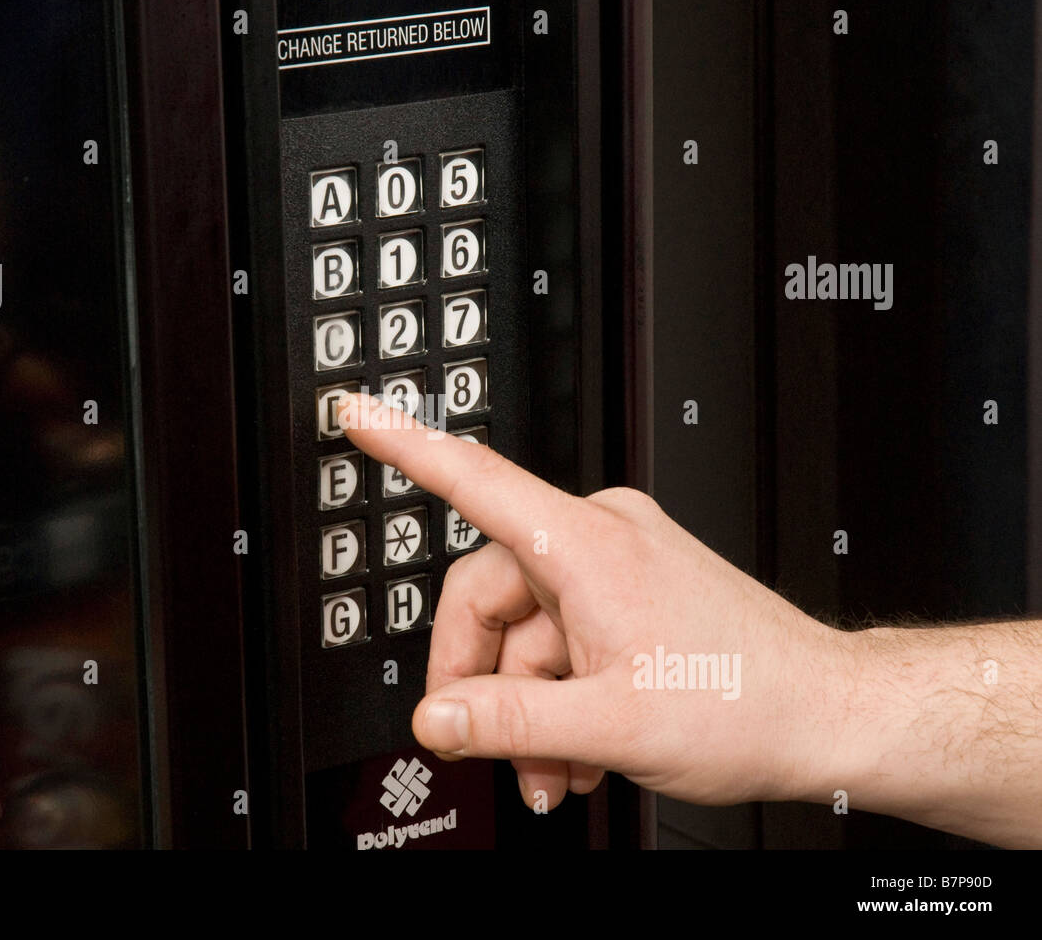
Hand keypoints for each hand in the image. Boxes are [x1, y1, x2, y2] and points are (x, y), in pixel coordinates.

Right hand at [337, 392, 841, 812]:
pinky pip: (564, 638)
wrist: (828, 715)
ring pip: (527, 632)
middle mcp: (600, 538)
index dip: (405, 445)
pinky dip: (559, 696)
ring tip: (551, 773)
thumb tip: (439, 718)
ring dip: (526, 709)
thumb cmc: (750, 702)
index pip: (474, 480)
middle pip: (488, 596)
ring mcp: (620, 565)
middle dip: (482, 685)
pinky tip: (577, 751)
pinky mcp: (634, 592)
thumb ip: (510, 722)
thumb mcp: (611, 724)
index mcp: (587, 544)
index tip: (357, 412)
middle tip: (488, 749)